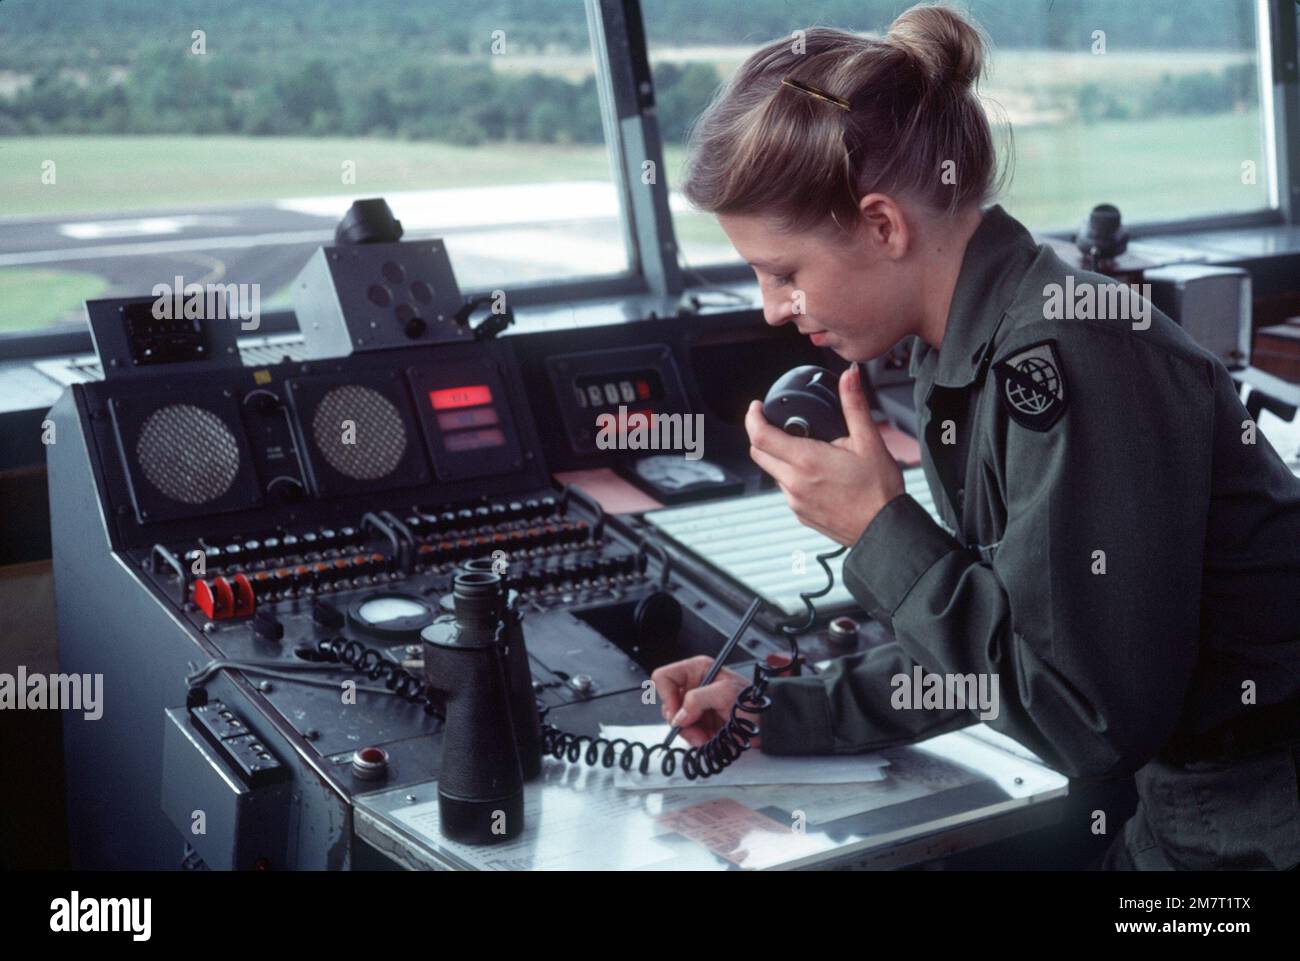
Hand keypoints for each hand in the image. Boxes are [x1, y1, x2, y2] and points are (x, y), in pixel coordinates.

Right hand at [651, 656, 758, 748]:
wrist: (767, 723)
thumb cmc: (752, 702)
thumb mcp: (725, 694)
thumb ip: (698, 699)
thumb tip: (679, 714)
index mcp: (697, 670)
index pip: (664, 677)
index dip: (666, 695)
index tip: (677, 712)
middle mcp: (693, 686)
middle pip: (667, 703)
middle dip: (679, 719)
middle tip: (692, 726)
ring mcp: (695, 706)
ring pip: (675, 721)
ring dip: (688, 732)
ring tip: (704, 736)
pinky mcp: (699, 722)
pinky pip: (685, 733)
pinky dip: (694, 738)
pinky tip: (707, 738)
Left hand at [746, 363, 903, 545]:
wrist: (884, 530)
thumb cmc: (879, 491)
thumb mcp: (869, 441)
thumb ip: (854, 405)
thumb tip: (849, 377)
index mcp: (806, 460)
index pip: (760, 436)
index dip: (752, 417)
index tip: (756, 407)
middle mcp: (794, 483)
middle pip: (758, 454)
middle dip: (762, 435)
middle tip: (777, 424)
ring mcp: (795, 502)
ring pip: (773, 473)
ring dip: (780, 457)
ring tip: (806, 449)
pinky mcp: (801, 515)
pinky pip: (786, 490)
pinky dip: (792, 477)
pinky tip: (816, 474)